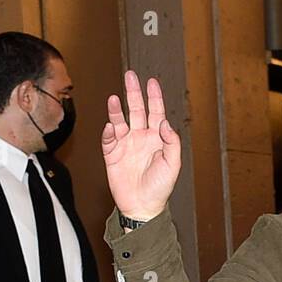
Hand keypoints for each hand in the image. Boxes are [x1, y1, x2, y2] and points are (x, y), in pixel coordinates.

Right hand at [102, 71, 181, 219]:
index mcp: (156, 139)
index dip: (154, 97)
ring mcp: (126, 145)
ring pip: (120, 120)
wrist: (142, 206)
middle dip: (133, 92)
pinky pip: (108, 139)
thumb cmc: (160, 188)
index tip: (151, 81)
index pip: (155, 112)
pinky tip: (110, 126)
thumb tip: (164, 122)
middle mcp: (140, 138)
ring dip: (116, 109)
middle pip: (136, 110)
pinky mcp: (112, 154)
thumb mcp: (172, 165)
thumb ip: (171, 143)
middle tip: (130, 75)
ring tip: (114, 99)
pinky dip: (108, 131)